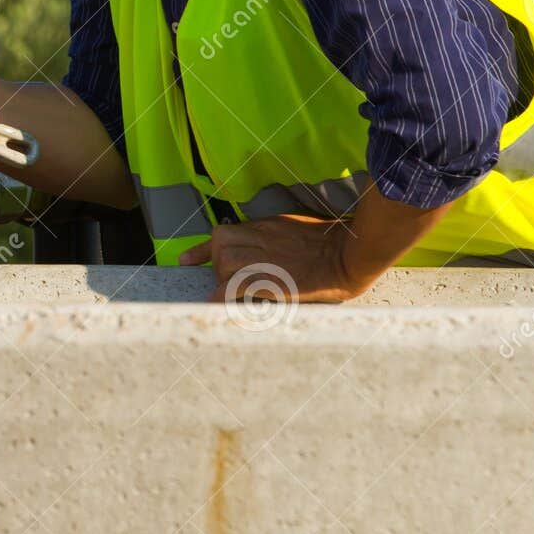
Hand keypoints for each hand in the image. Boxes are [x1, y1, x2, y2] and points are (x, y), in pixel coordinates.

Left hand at [178, 214, 374, 303]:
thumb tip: (259, 249)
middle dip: (219, 266)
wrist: (348, 255)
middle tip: (234, 283)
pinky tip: (220, 306)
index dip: (201, 250)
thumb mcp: (294, 229)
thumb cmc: (331, 244)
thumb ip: (271, 237)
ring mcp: (262, 258)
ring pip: (224, 265)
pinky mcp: (268, 278)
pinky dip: (222, 297)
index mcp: (264, 227)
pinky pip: (233, 287)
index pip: (222, 234)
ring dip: (224, 281)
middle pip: (220, 249)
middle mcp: (258, 240)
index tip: (185, 261)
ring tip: (238, 292)